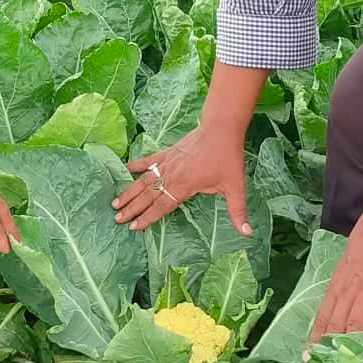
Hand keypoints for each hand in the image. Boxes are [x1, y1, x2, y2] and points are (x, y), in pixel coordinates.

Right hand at [112, 123, 250, 234]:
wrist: (221, 129)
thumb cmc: (228, 158)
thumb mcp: (235, 186)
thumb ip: (237, 211)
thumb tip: (247, 232)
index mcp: (185, 186)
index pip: (162, 206)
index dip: (147, 217)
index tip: (134, 227)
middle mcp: (172, 175)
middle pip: (148, 195)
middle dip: (132, 208)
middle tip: (117, 219)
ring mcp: (167, 163)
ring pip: (144, 180)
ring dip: (129, 192)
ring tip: (115, 202)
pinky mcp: (167, 153)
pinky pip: (148, 161)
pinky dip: (135, 166)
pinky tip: (123, 170)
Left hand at [304, 219, 362, 357]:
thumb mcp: (349, 262)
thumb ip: (346, 281)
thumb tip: (345, 295)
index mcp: (337, 284)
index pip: (323, 314)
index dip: (315, 335)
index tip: (307, 353)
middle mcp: (347, 292)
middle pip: (334, 323)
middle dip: (326, 346)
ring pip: (353, 323)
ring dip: (349, 345)